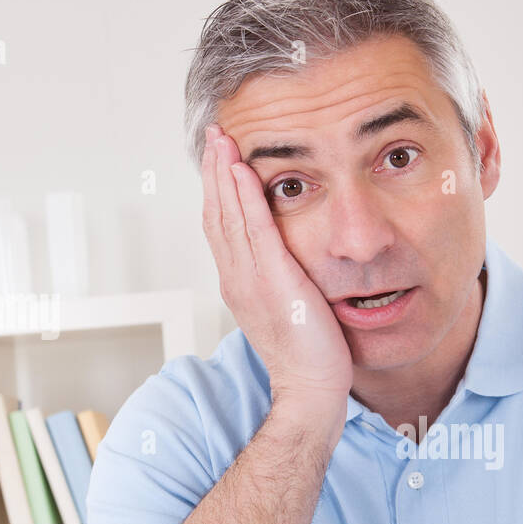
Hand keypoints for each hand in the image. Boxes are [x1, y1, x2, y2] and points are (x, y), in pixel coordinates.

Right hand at [201, 124, 353, 421]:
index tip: (218, 157)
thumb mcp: (288, 308)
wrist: (310, 391)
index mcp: (239, 283)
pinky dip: (246, 197)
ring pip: (229, 215)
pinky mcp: (274, 282)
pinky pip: (256, 230)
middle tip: (214, 133)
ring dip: (223, 172)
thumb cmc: (309, 357)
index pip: (221, 226)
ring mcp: (250, 280)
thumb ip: (281, 280)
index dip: (216, 189)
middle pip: (216, 213)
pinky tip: (243, 169)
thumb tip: (288, 263)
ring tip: (222, 138)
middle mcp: (237, 279)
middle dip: (213, 170)